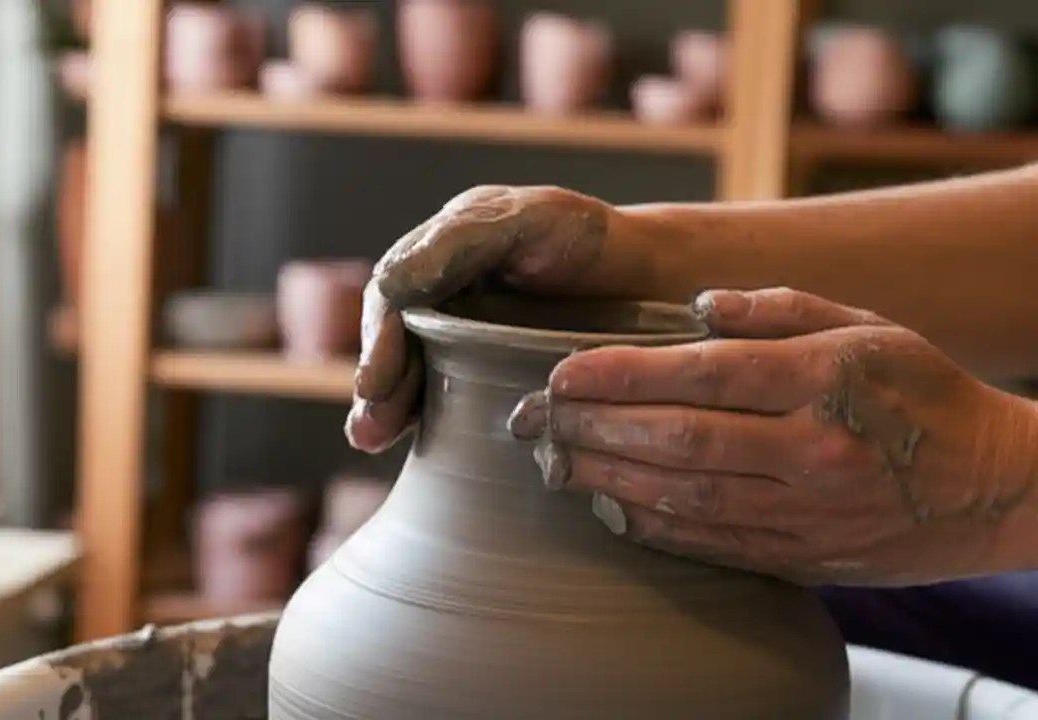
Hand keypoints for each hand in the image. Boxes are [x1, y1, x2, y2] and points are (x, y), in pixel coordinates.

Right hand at [347, 185, 661, 452]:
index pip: (393, 299)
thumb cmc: (595, 241)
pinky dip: (432, 427)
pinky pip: (452, 403)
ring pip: (414, 378)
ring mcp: (467, 341)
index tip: (375, 384)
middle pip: (394, 345)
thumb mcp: (530, 220)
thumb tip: (389, 284)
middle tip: (369, 431)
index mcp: (443, 254)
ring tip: (373, 442)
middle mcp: (445, 297)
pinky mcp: (494, 379)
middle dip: (378, 388)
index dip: (379, 341)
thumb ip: (459, 241)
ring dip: (391, 411)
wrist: (660, 279)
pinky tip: (420, 453)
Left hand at [509, 288, 1037, 585]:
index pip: (701, 375)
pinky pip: (713, 544)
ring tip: (551, 461)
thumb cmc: (921, 391)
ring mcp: (809, 511)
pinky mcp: (805, 556)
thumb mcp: (866, 326)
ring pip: (685, 498)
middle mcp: (813, 449)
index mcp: (824, 379)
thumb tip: (697, 304)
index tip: (558, 374)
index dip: (618, 375)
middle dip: (591, 429)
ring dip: (606, 480)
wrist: (996, 486)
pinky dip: (652, 528)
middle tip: (531, 420)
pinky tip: (607, 509)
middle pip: (678, 440)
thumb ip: (780, 309)